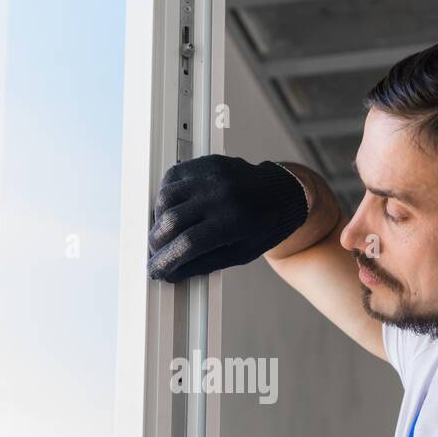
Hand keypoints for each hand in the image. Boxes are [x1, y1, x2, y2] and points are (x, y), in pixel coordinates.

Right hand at [147, 154, 307, 282]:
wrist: (281, 192)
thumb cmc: (264, 225)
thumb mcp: (240, 254)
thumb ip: (204, 264)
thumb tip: (171, 273)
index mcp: (234, 221)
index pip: (187, 244)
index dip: (166, 260)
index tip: (156, 269)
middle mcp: (221, 194)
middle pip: (171, 221)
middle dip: (157, 242)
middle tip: (158, 252)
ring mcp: (212, 175)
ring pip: (165, 198)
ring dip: (158, 220)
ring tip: (164, 232)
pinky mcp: (206, 163)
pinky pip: (172, 178)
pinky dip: (164, 196)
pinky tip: (169, 209)